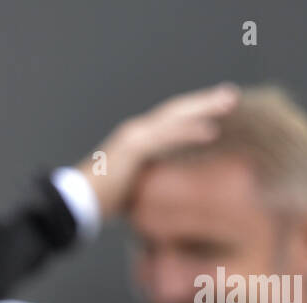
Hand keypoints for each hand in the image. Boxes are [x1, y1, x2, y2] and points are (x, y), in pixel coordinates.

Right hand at [75, 83, 239, 218]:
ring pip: (175, 117)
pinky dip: (190, 132)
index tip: (215, 108)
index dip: (191, 112)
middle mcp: (135, 132)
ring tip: (228, 102)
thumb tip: (162, 196)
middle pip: (175, 110)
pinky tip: (212, 130)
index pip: (168, 119)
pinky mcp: (133, 148)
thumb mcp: (131, 188)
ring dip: (204, 108)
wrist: (76, 203)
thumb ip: (148, 184)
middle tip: (230, 95)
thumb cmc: (99, 202)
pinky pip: (168, 137)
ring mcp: (134, 137)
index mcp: (134, 140)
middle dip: (204, 102)